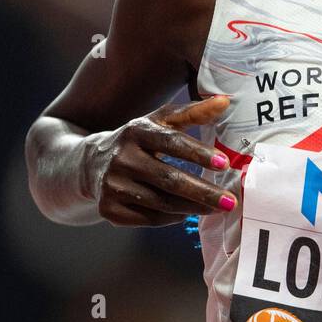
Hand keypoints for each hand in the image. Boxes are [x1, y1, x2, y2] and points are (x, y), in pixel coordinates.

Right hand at [80, 94, 238, 225]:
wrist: (92, 164)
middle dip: (203, 192)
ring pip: (162, 204)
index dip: (199, 153)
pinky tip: (186, 212)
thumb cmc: (139, 141)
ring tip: (216, 208)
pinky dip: (173, 218)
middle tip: (230, 201)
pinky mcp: (108, 209)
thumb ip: (193, 113)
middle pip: (169, 180)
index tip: (225, 164)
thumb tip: (224, 101)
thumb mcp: (160, 121)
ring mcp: (112, 185)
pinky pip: (150, 219)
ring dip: (193, 208)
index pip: (171, 142)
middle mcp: (121, 158)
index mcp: (136, 132)